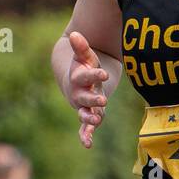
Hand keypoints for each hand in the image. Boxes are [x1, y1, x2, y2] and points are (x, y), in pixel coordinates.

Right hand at [66, 31, 108, 148]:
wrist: (76, 80)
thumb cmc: (83, 66)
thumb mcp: (84, 55)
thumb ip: (81, 46)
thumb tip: (75, 33)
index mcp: (79, 77)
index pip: (86, 76)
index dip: (94, 74)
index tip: (102, 73)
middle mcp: (79, 93)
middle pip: (84, 98)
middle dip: (92, 100)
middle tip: (102, 101)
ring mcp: (83, 105)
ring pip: (84, 113)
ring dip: (89, 118)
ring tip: (96, 120)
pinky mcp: (89, 114)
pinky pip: (85, 127)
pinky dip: (85, 135)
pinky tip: (87, 144)